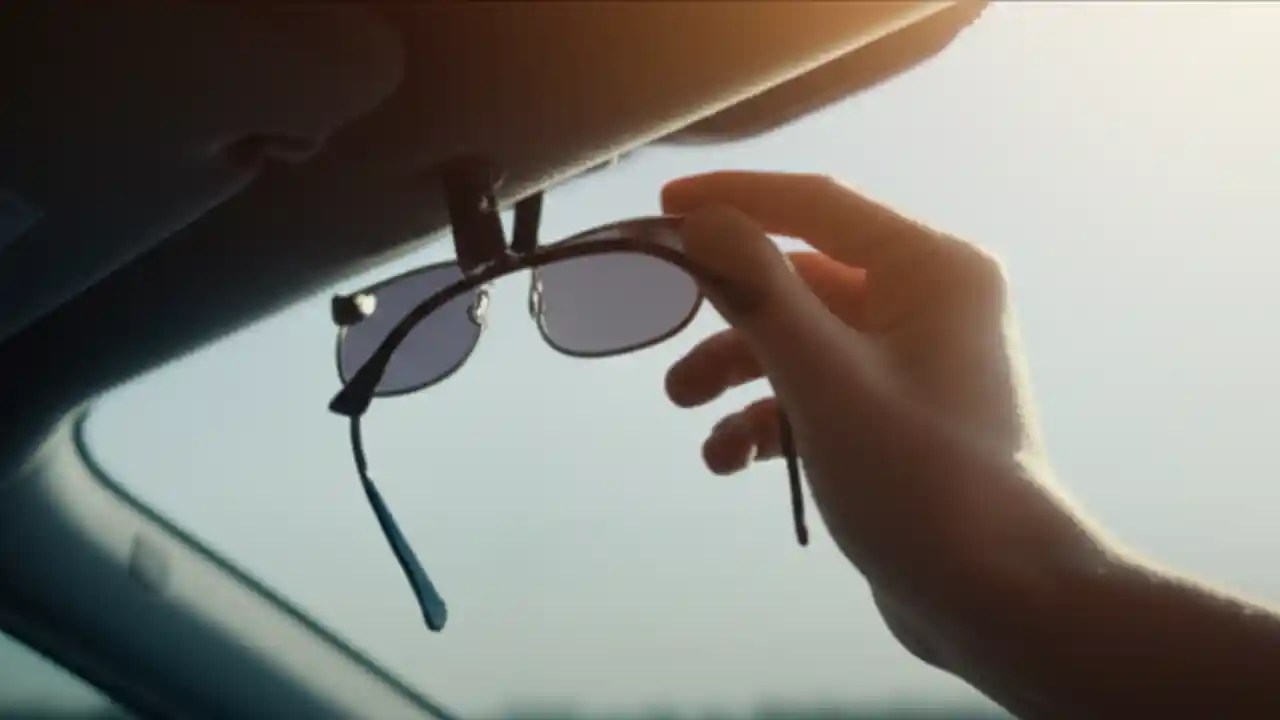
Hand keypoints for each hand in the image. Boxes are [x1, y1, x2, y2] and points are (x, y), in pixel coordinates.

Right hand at [662, 171, 1107, 676]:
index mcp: (930, 270)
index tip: (662, 208)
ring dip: (738, 372)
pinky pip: (818, 392)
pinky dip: (769, 417)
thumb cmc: (919, 477)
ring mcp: (913, 363)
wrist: (997, 600)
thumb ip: (759, 292)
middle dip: (728, 314)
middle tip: (659, 332)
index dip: (735, 200)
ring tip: (685, 410)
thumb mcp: (824, 379)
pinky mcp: (895, 417)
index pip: (816, 205)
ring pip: (801, 342)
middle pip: (801, 280)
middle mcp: (928, 303)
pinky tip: (732, 460)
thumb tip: (700, 222)